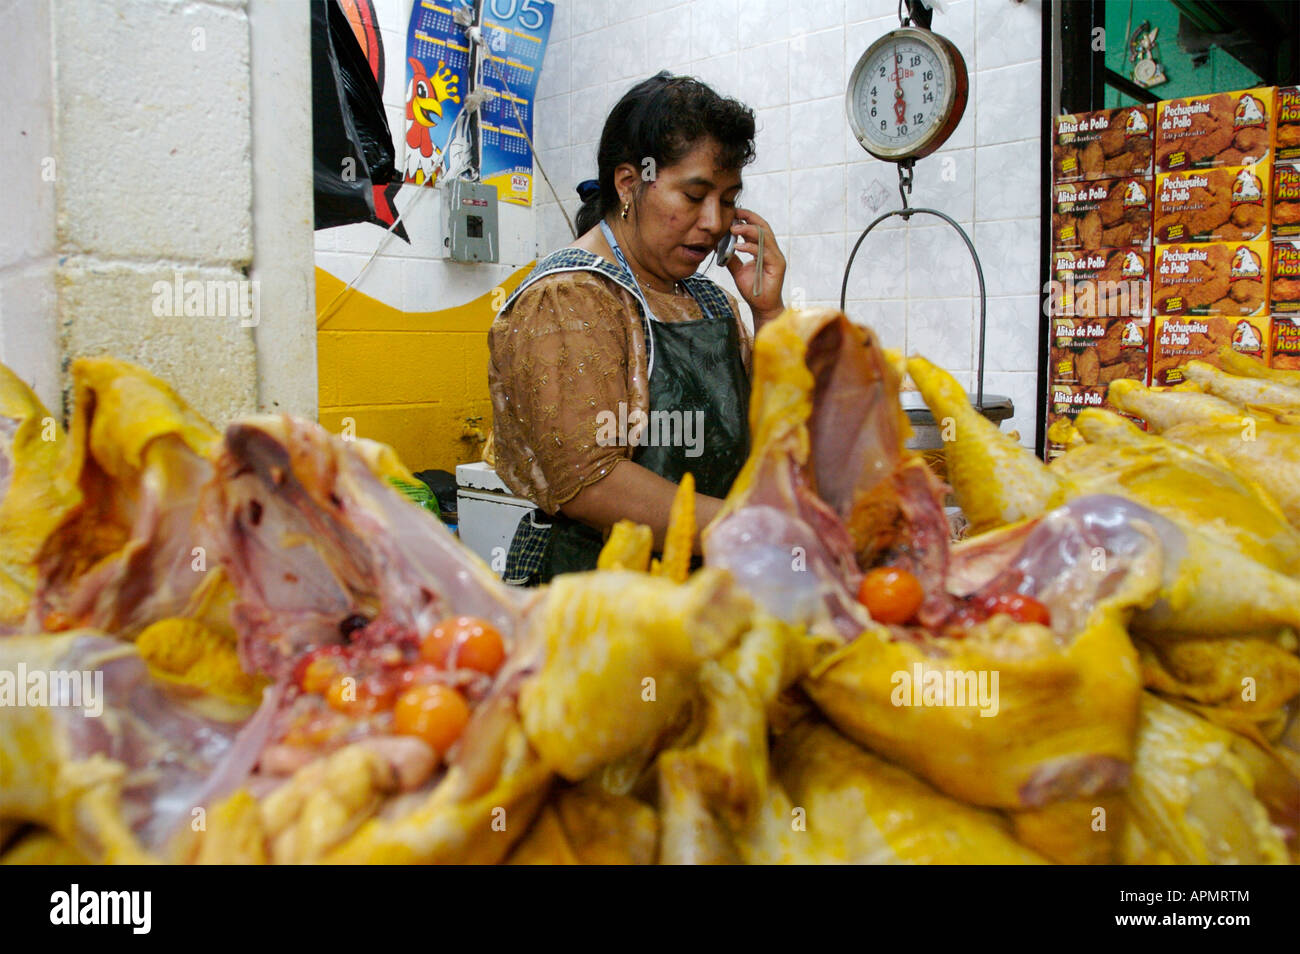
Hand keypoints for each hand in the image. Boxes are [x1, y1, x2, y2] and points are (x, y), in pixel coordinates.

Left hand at [725, 208, 785, 323]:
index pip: (758, 227)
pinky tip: (738, 246)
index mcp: (764, 249)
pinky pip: (764, 252)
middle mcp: (772, 250)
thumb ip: (731, 258)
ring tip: (733, 228)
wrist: (762, 307)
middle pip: (763, 227)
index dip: (747, 217)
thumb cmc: (752, 288)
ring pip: (765, 236)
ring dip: (748, 230)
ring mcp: (776, 257)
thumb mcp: (737, 270)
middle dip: (749, 218)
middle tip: (734, 214)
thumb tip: (718, 246)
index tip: (734, 212)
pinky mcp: (778, 265)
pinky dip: (751, 247)